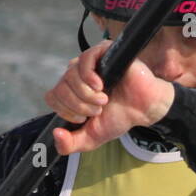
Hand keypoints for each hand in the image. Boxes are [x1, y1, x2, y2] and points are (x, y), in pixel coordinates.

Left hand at [44, 40, 174, 153]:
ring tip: (104, 100)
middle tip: (98, 110)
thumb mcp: (91, 137)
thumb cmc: (119, 117)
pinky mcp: (102, 51)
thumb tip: (56, 134)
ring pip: (70, 75)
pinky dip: (89, 76)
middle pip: (60, 87)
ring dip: (86, 94)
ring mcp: (89, 62)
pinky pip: (84, 59)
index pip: (52, 96)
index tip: (85, 117)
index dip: (66, 110)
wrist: (143, 109)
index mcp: (71, 91)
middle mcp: (77, 74)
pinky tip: (101, 86)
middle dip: (79, 105)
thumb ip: (71, 144)